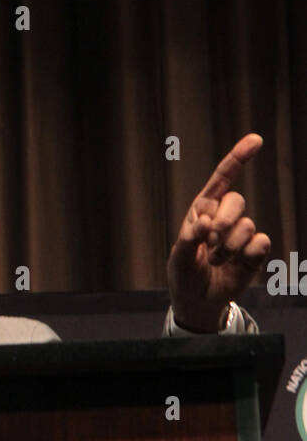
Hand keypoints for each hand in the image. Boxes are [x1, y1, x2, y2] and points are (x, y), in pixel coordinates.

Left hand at [167, 134, 270, 331]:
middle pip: (236, 201)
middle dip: (223, 222)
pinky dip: (247, 254)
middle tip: (210, 242)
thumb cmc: (184, 273)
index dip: (238, 158)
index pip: (222, 178)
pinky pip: (261, 243)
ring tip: (215, 260)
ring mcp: (241, 233)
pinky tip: (236, 264)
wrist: (197, 300)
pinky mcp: (254, 251)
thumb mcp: (179, 257)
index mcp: (203, 209)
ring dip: (228, 247)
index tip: (255, 140)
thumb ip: (189, 238)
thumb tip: (206, 223)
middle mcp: (224, 216)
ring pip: (247, 225)